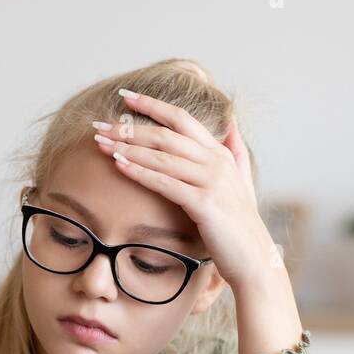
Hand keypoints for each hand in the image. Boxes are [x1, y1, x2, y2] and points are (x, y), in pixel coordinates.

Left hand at [92, 89, 282, 293]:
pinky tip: (118, 165)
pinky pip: (165, 183)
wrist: (254, 257)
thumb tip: (232, 123)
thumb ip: (236, 150)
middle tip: (99, 125)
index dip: (152, 105)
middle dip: (128, 127)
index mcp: (220, 152)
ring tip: (101, 143)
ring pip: (162, 156)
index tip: (124, 96)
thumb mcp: (242, 180)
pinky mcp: (204, 203)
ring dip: (128, 147)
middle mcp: (216, 161)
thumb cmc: (241, 223)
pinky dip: (140, 172)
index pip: (181, 118)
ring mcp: (211, 181)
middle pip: (165, 134)